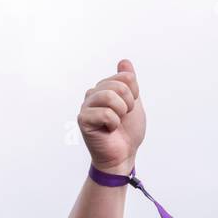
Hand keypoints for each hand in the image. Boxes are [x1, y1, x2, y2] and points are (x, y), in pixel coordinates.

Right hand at [78, 58, 145, 174]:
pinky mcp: (83, 119)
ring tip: (116, 123)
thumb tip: (124, 61)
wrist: (123, 155)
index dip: (134, 94)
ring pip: (110, 96)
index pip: (126, 77)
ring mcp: (86, 105)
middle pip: (119, 86)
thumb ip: (129, 83)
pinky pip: (105, 113)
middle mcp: (93, 93)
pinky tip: (108, 130)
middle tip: (123, 118)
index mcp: (105, 88)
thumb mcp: (134, 103)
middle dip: (129, 105)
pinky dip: (113, 124)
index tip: (129, 108)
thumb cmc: (127, 132)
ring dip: (121, 113)